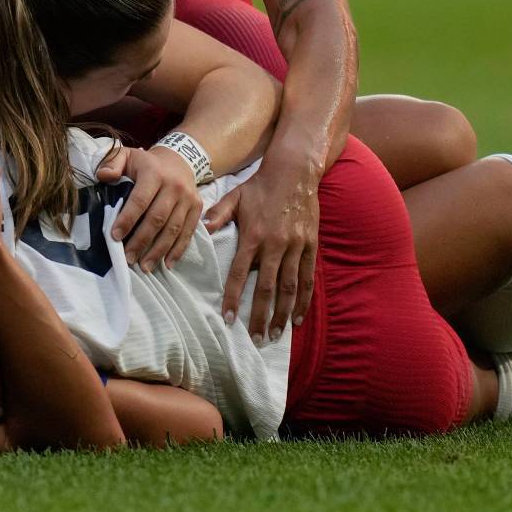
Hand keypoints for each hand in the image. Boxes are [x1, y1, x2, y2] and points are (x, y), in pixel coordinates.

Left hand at [95, 144, 199, 271]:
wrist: (179, 160)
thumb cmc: (145, 163)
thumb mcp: (127, 156)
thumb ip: (112, 163)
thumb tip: (102, 176)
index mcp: (154, 173)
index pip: (140, 200)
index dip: (127, 219)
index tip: (115, 237)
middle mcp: (174, 186)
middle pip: (157, 218)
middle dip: (141, 241)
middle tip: (128, 258)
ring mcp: (188, 199)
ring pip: (173, 229)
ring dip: (159, 250)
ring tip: (144, 267)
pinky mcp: (197, 208)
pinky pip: (188, 232)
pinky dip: (178, 250)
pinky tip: (167, 264)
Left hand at [204, 159, 317, 340]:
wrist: (295, 172)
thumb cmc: (260, 186)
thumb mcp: (234, 197)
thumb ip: (217, 216)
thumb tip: (200, 230)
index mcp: (254, 236)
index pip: (240, 273)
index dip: (233, 297)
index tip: (228, 318)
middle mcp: (276, 245)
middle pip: (267, 288)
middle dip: (261, 316)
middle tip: (256, 339)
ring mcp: (296, 247)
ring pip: (290, 287)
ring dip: (283, 313)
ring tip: (276, 335)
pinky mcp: (311, 246)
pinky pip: (308, 278)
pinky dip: (304, 299)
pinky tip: (298, 317)